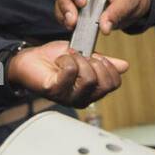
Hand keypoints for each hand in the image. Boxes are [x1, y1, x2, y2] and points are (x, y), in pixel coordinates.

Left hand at [6, 40, 129, 107]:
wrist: (30, 59)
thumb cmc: (55, 59)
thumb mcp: (84, 56)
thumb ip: (104, 61)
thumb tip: (124, 65)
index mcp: (91, 91)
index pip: (113, 84)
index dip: (108, 66)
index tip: (96, 56)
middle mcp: (81, 98)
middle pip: (104, 84)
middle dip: (95, 62)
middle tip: (81, 56)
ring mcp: (68, 97)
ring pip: (89, 79)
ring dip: (79, 60)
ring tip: (68, 57)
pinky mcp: (54, 91)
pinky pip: (70, 72)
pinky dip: (66, 60)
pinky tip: (59, 61)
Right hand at [55, 0, 150, 33]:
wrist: (136, 3)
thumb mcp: (128, 1)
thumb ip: (116, 13)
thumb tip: (104, 28)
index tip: (82, 3)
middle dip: (66, 5)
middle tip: (73, 20)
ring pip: (62, 2)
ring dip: (63, 14)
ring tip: (71, 26)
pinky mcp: (79, 10)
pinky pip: (66, 14)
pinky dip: (66, 21)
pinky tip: (72, 28)